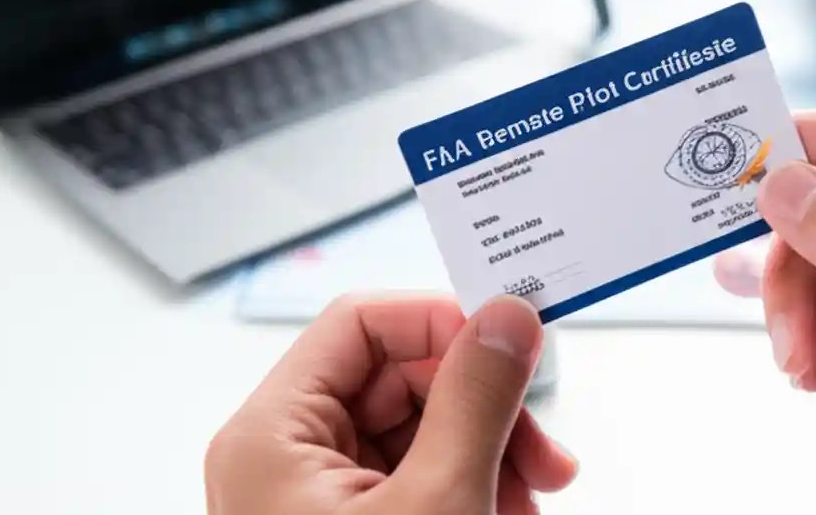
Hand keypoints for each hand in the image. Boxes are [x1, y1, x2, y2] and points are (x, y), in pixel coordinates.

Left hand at [205, 295, 576, 514]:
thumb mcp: (436, 507)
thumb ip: (476, 400)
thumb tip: (506, 318)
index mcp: (273, 436)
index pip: (361, 324)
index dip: (442, 320)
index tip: (513, 337)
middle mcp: (287, 457)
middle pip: (399, 378)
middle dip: (482, 407)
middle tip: (541, 447)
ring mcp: (318, 497)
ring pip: (419, 429)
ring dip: (488, 454)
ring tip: (526, 502)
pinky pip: (419, 477)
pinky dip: (471, 489)